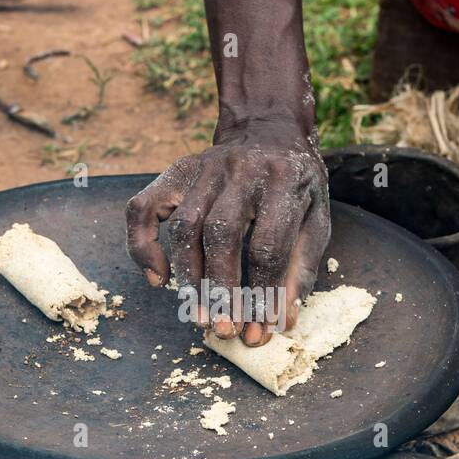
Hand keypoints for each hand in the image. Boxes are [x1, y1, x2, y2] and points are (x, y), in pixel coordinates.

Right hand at [126, 122, 329, 345]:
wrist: (269, 130)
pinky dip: (143, 246)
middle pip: (222, 234)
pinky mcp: (175, 171)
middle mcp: (241, 170)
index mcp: (284, 181)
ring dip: (189, 277)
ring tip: (199, 316)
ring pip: (184, 226)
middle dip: (221, 288)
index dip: (264, 292)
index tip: (260, 328)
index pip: (269, 245)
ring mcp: (203, 168)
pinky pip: (142, 208)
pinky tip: (158, 279)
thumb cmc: (295, 185)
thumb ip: (300, 268)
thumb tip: (281, 321)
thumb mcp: (315, 219)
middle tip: (224, 328)